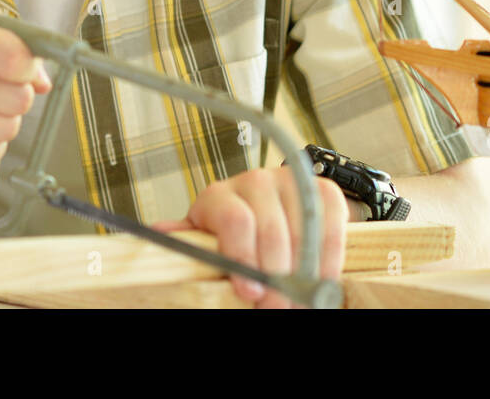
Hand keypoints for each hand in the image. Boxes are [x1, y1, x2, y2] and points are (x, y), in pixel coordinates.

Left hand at [151, 167, 347, 307]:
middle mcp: (254, 182)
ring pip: (305, 228)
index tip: (251, 293)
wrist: (268, 212)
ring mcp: (290, 183)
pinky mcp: (321, 190)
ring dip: (306, 272)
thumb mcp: (206, 241)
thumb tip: (157, 235)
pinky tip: (324, 280)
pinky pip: (332, 221)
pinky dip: (331, 256)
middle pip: (272, 230)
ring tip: (302, 301)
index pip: (235, 220)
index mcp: (219, 197)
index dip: (244, 258)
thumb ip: (188, 242)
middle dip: (277, 278)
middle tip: (278, 308)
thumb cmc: (233, 235)